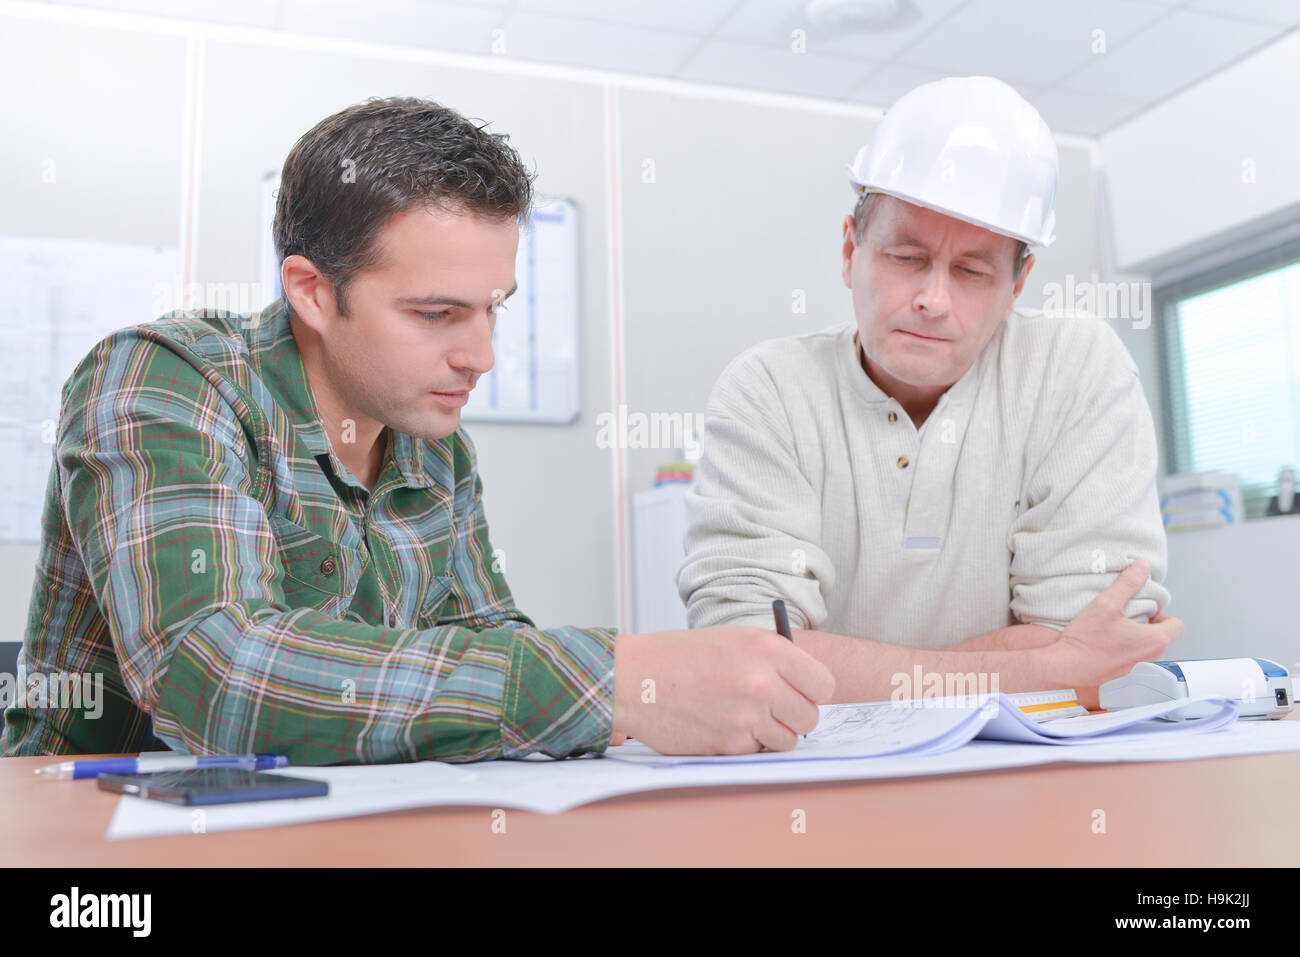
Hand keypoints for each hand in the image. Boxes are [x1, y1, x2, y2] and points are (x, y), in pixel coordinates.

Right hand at [611, 626, 835, 754]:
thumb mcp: (734, 640)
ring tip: (743, 716)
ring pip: (788, 740)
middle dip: (794, 717)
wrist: (634, 678)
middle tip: (771, 709)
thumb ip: (774, 660)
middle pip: (810, 717)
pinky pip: (758, 751)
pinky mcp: (730, 744)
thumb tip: (808, 688)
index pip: (823, 683)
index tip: (801, 693)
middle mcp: (762, 683)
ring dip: (771, 734)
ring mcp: (746, 716)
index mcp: (767, 649)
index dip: (813, 692)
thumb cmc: (681, 657)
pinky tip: (721, 724)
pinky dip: (745, 744)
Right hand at [1042, 559, 1183, 706]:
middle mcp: (1151, 659)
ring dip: (1138, 642)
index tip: (1144, 612)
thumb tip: (1142, 566)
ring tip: (1116, 634)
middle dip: (1149, 628)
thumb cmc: (1086, 640)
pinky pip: (1135, 663)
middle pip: (1162, 638)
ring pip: (1149, 651)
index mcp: (1153, 640)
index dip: (1162, 615)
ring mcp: (1139, 671)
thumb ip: (1127, 583)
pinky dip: (1126, 654)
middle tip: (1127, 620)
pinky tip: (1107, 648)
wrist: (1066, 667)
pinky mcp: (1125, 679)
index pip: (1177, 625)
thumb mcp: (1105, 604)